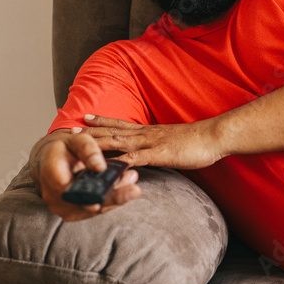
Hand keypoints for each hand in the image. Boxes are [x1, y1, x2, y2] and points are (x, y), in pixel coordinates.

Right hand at [31, 130, 140, 221]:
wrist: (52, 161)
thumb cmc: (65, 149)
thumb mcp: (76, 140)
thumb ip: (88, 149)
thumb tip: (100, 167)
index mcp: (51, 174)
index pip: (70, 190)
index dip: (89, 195)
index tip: (106, 196)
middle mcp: (54, 196)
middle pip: (86, 204)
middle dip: (113, 197)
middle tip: (135, 189)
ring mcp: (63, 207)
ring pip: (94, 209)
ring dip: (116, 198)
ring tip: (133, 184)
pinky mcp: (73, 212)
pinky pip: (95, 210)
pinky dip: (111, 200)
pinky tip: (125, 188)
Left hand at [77, 115, 224, 170]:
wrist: (214, 137)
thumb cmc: (198, 141)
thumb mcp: (174, 141)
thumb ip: (160, 145)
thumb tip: (153, 150)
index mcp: (150, 132)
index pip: (121, 124)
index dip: (102, 121)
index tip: (85, 119)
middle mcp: (146, 134)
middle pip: (113, 131)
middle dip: (91, 131)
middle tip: (70, 131)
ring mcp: (151, 143)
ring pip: (118, 141)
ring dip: (97, 142)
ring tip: (79, 144)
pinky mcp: (158, 154)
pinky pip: (134, 159)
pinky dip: (118, 162)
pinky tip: (105, 165)